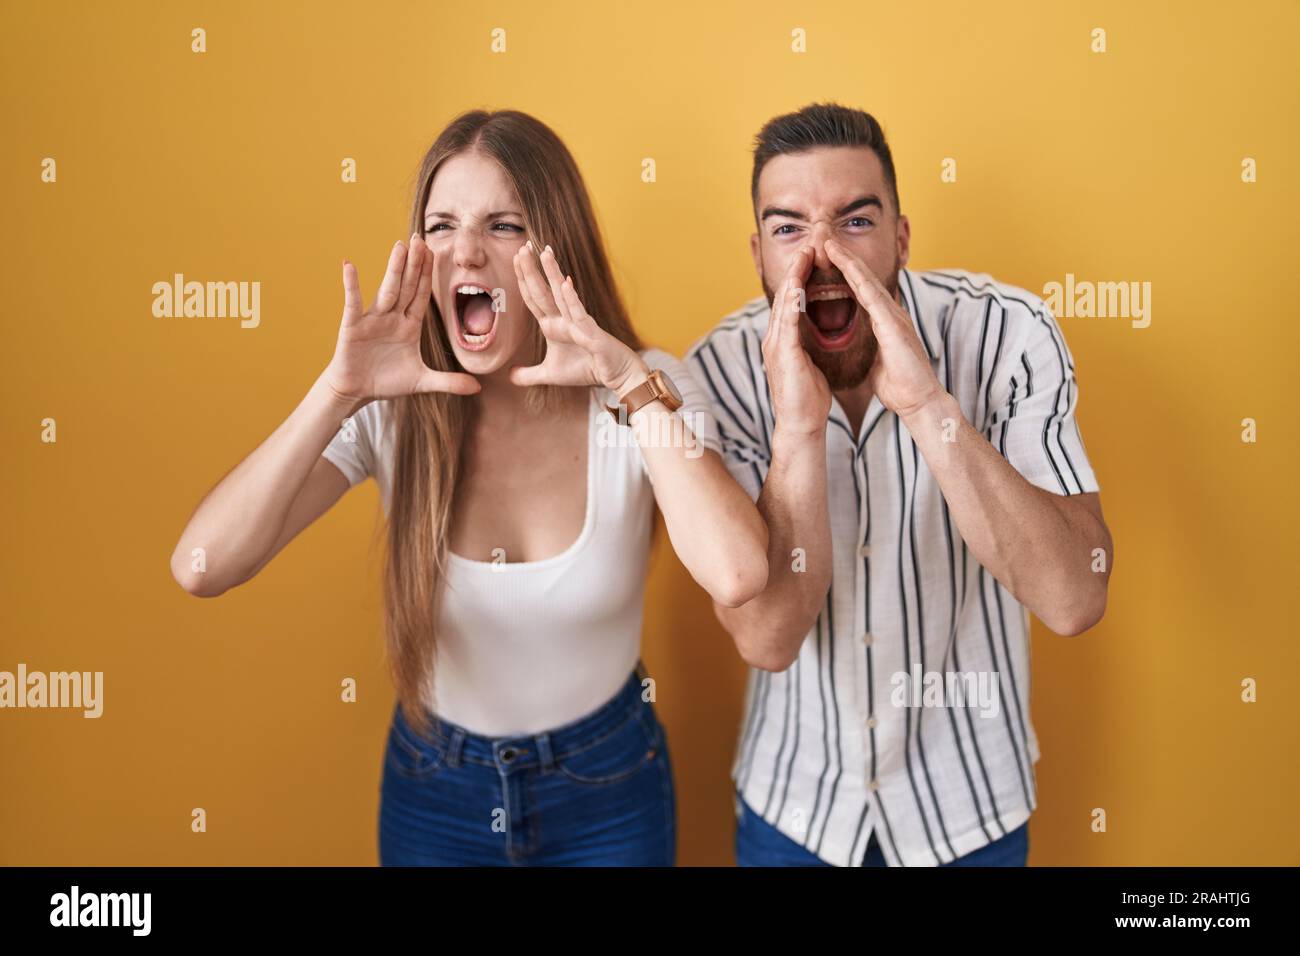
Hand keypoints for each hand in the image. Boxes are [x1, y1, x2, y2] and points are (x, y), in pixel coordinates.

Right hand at [324, 235, 480, 404]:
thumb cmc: (386, 381)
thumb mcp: (422, 382)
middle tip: (420, 237)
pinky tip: (350, 265)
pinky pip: (353, 303)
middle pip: (406, 286)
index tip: (434, 251)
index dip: (428, 275)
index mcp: (409, 325)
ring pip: (387, 291)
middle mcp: (391, 317)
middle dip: (414, 263)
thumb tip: (478, 388)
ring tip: (400, 245)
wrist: (357, 392)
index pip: (421, 295)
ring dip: (394, 269)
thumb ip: (449, 382)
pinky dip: (351, 285)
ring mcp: (372, 320)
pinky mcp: (352, 327)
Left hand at [510, 242, 643, 393]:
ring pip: (562, 295)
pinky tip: (564, 283)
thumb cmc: (587, 369)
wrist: (616, 376)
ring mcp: (579, 324)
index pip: (534, 298)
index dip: (523, 280)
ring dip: (553, 274)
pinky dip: (572, 299)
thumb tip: (511, 377)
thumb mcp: (551, 374)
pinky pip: (580, 314)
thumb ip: (530, 375)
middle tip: (522, 247)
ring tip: (545, 252)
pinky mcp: (592, 334)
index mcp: (553, 325)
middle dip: (532, 270)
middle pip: (543, 291)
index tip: (514, 259)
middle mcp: (564, 319)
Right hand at [762, 244, 831, 435]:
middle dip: (796, 269)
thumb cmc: (808, 399)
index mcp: (784, 339)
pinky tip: (797, 286)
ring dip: (793, 277)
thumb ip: (808, 344)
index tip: (813, 257)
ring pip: (783, 303)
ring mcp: (776, 345)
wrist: (801, 425)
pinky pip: (787, 322)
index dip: (801, 277)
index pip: (791, 300)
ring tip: (803, 255)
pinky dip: (792, 302)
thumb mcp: (810, 363)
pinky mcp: (783, 354)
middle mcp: (775, 338)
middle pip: (784, 295)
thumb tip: (814, 333)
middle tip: (808, 245)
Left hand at [824, 239, 944, 419]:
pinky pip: (873, 297)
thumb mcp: (879, 361)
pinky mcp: (894, 325)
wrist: (920, 401)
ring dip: (849, 261)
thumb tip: (864, 347)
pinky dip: (859, 279)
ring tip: (831, 244)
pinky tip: (847, 266)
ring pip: (868, 281)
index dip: (846, 273)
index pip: (862, 290)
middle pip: (864, 279)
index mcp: (885, 321)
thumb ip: (873, 348)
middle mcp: (890, 314)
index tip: (828, 258)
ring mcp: (894, 317)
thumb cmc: (901, 385)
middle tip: (826, 239)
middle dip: (846, 258)